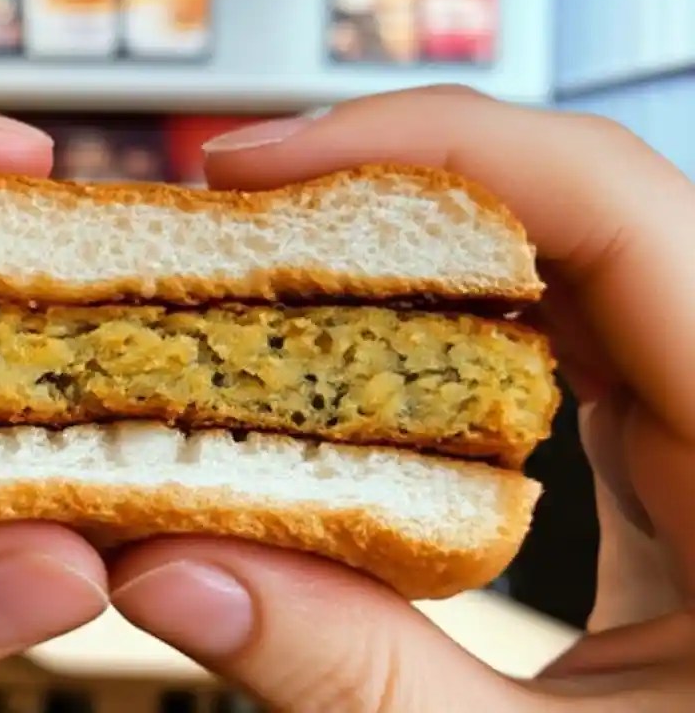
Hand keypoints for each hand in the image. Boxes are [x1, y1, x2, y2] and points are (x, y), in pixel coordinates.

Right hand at [109, 86, 694, 710]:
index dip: (434, 150)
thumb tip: (166, 572)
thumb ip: (352, 675)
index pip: (617, 212)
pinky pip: (556, 328)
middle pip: (580, 212)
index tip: (261, 169)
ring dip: (409, 245)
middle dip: (393, 189)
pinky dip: (438, 316)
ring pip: (563, 259)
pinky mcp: (664, 442)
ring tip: (269, 265)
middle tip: (232, 216)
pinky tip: (351, 347)